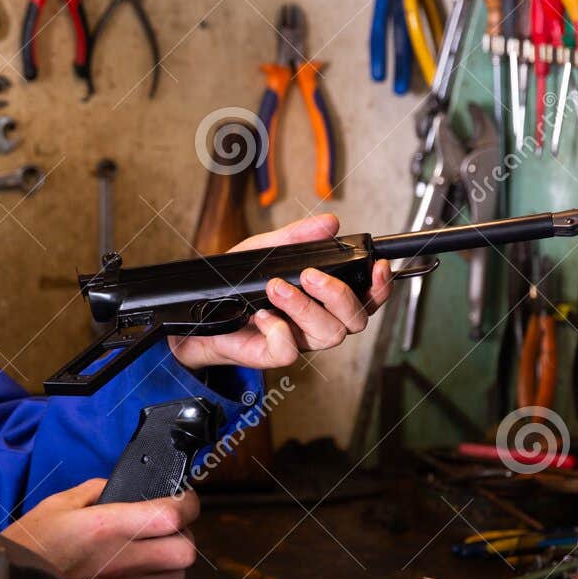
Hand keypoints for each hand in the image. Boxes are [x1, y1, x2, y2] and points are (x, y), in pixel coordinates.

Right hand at [1, 478, 198, 578]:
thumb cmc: (31, 544)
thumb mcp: (59, 503)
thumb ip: (97, 490)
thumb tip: (123, 487)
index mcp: (107, 527)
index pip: (172, 516)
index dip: (187, 503)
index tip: (182, 498)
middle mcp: (120, 560)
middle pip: (186, 552)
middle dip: (185, 535)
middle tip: (170, 526)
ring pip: (178, 577)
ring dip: (173, 561)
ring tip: (154, 549)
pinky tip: (134, 569)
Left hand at [168, 213, 392, 371]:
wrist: (197, 316)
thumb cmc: (234, 285)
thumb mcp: (263, 251)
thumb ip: (295, 238)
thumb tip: (329, 223)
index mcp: (323, 298)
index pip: (366, 298)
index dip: (380, 286)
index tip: (377, 266)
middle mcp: (316, 321)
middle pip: (355, 320)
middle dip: (338, 294)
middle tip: (310, 275)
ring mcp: (297, 340)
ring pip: (328, 335)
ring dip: (305, 307)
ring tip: (276, 287)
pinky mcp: (271, 355)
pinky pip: (289, 351)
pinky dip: (278, 330)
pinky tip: (261, 314)